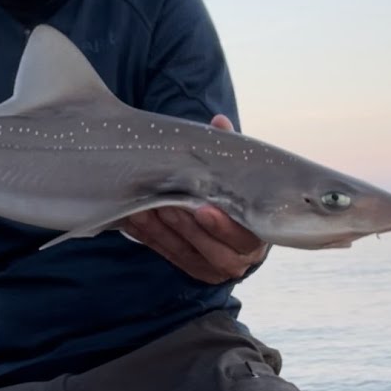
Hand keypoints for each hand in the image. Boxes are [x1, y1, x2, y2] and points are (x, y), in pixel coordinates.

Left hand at [123, 113, 269, 283]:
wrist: (235, 227)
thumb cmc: (239, 196)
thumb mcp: (239, 177)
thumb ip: (230, 153)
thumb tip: (219, 122)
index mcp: (257, 236)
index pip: (243, 237)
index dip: (222, 226)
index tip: (203, 209)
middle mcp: (237, 258)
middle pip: (213, 251)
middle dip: (187, 228)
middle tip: (167, 205)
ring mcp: (211, 268)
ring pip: (185, 254)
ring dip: (163, 232)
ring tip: (144, 210)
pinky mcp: (190, 268)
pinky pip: (167, 254)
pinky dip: (150, 237)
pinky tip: (134, 220)